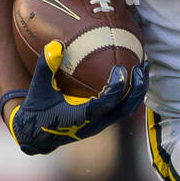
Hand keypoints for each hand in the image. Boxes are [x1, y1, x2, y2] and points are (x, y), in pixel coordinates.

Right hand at [8, 40, 147, 155]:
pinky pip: (121, 108)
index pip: (106, 104)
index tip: (120, 68)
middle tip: (141, 67)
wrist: (36, 137)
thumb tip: (57, 43)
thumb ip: (46, 67)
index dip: (116, 87)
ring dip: (138, 90)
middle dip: (138, 89)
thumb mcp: (38, 89)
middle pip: (126, 109)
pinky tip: (132, 75)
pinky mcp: (102, 122)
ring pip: (127, 109)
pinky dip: (129, 93)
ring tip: (144, 68)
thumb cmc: (37, 111)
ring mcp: (101, 124)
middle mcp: (96, 123)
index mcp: (82, 117)